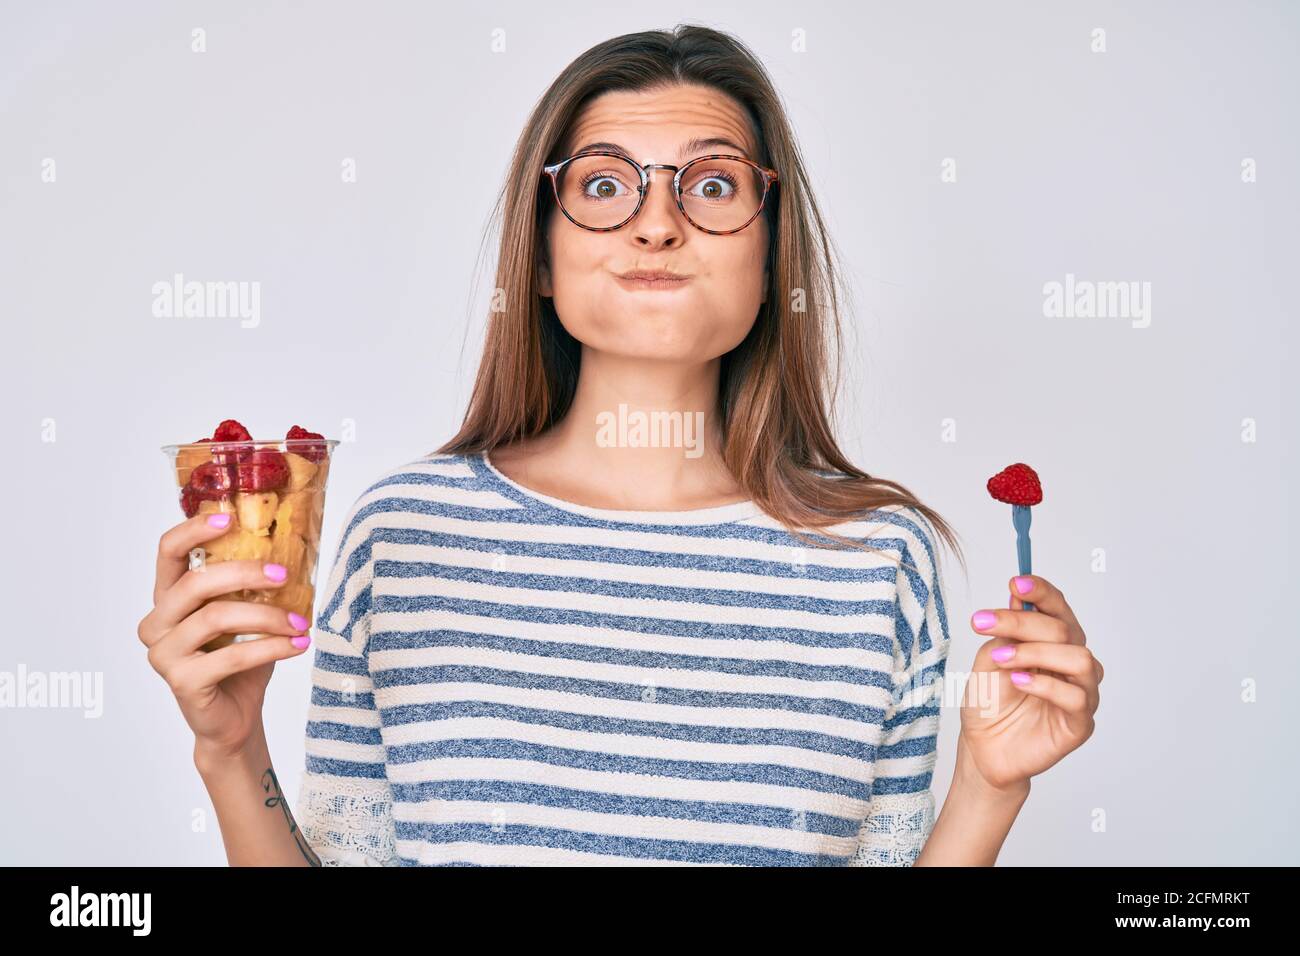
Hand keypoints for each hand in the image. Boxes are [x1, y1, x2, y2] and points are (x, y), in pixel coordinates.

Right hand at [137, 512, 314, 762]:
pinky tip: (297, 646)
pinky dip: (271, 648)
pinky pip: (232, 656)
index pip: (168, 552)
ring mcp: (164, 654)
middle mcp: (156, 622)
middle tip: (285, 576)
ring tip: (301, 624)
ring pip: (216, 618)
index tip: (229, 519)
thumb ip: (253, 585)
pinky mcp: (181, 682)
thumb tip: (294, 545)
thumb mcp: (248, 614)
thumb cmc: (241, 660)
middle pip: (196, 583)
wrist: (235, 718)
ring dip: (268, 617)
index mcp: (169, 597)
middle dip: (246, 573)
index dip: (193, 530)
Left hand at [958, 574, 1101, 792]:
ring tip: (1001, 660)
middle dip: (1021, 622)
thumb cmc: (989, 702)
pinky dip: (1045, 684)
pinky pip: (1076, 696)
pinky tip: (1018, 682)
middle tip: (982, 623)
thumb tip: (1018, 596)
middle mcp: (1072, 664)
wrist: (983, 749)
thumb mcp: (989, 658)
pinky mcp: (1080, 723)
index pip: (1058, 609)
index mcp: (1052, 644)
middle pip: (1064, 629)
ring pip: (1078, 658)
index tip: (1017, 582)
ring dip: (1035, 652)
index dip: (1042, 592)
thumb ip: (1007, 632)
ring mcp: (1081, 693)